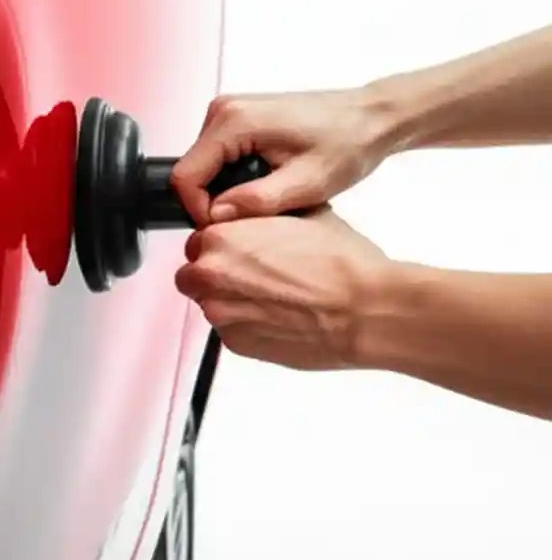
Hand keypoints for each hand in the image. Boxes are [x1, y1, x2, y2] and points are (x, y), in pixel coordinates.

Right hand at [171, 89, 394, 224]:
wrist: (370, 118)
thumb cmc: (347, 145)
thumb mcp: (307, 183)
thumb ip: (257, 201)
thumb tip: (215, 217)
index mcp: (233, 122)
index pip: (186, 177)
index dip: (200, 211)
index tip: (232, 229)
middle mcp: (222, 110)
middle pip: (193, 172)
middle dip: (215, 202)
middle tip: (257, 217)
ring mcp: (228, 111)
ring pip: (204, 167)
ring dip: (226, 191)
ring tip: (268, 199)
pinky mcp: (236, 117)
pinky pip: (218, 157)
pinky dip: (234, 177)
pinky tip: (267, 183)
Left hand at [175, 207, 389, 369]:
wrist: (365, 311)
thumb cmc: (341, 263)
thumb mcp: (302, 214)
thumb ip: (263, 217)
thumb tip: (254, 218)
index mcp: (221, 238)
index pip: (199, 241)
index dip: (222, 247)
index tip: (242, 253)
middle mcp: (210, 277)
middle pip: (194, 276)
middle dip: (218, 277)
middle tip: (255, 279)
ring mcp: (220, 314)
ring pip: (212, 306)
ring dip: (232, 303)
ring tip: (275, 301)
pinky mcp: (236, 345)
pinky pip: (231, 332)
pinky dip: (248, 326)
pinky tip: (281, 320)